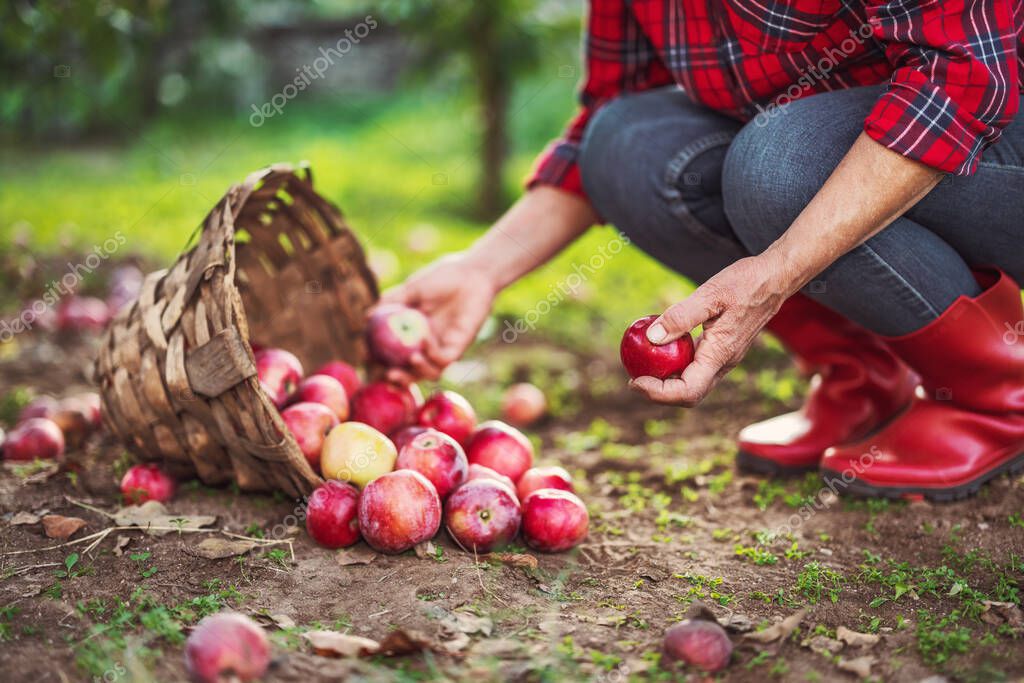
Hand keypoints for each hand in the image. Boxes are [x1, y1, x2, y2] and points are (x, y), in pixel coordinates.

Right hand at [377, 253, 497, 382]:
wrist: (471, 273)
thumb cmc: (442, 278)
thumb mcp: (412, 289)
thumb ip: (391, 302)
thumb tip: (366, 318)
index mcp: (415, 334)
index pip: (396, 356)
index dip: (382, 362)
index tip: (368, 359)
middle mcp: (429, 346)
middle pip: (412, 372)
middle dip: (400, 380)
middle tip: (387, 375)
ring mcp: (444, 348)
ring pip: (431, 372)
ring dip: (418, 372)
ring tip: (410, 360)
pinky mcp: (459, 347)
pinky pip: (444, 358)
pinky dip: (432, 353)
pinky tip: (425, 339)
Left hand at [630, 255, 791, 405]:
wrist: (775, 278)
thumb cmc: (746, 282)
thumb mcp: (711, 294)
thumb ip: (681, 317)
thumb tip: (652, 338)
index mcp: (721, 355)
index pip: (688, 391)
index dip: (659, 394)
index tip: (635, 381)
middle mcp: (723, 363)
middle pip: (689, 394)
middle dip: (659, 393)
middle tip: (632, 379)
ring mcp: (724, 358)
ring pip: (693, 383)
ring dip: (666, 382)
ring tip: (641, 367)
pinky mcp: (722, 349)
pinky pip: (696, 367)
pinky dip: (676, 365)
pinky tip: (660, 348)